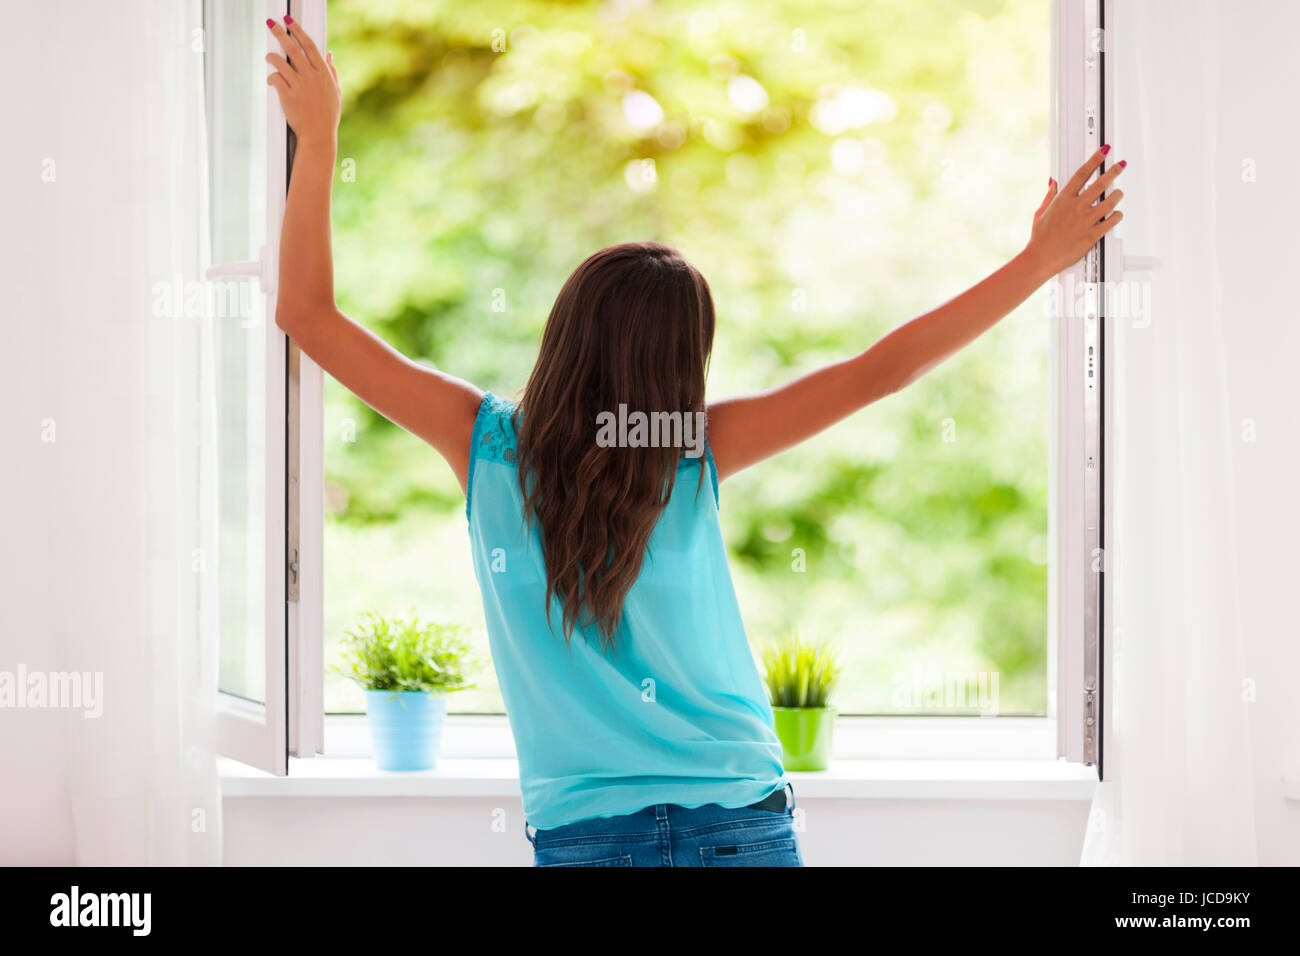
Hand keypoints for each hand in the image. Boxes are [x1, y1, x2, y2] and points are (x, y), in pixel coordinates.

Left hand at [265, 17, 340, 151]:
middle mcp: (311, 77)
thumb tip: (329, 54)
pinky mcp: (287, 96)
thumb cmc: (328, 116)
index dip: (298, 31)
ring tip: (268, 56)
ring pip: (280, 62)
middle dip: (280, 33)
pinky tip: (270, 81)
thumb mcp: (336, 92)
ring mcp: (299, 86)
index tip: (289, 21)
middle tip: (270, 23)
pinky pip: (275, 79)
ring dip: (271, 56)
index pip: (309, 46)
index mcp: (324, 74)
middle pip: (293, 48)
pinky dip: (271, 77)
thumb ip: (332, 72)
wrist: (318, 136)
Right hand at [1025, 146, 1125, 276]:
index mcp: (1063, 200)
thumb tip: (1053, 182)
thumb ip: (1050, 196)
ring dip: (1117, 195)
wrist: (1041, 258)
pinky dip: (1117, 216)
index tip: (1103, 152)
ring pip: (1110, 202)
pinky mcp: (1092, 235)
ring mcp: (1085, 221)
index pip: (1082, 174)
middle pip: (1100, 184)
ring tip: (1119, 192)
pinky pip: (1111, 222)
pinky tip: (1117, 214)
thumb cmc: (1040, 238)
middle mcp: (1076, 208)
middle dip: (1113, 171)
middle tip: (1120, 166)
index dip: (1094, 160)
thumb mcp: (1040, 213)